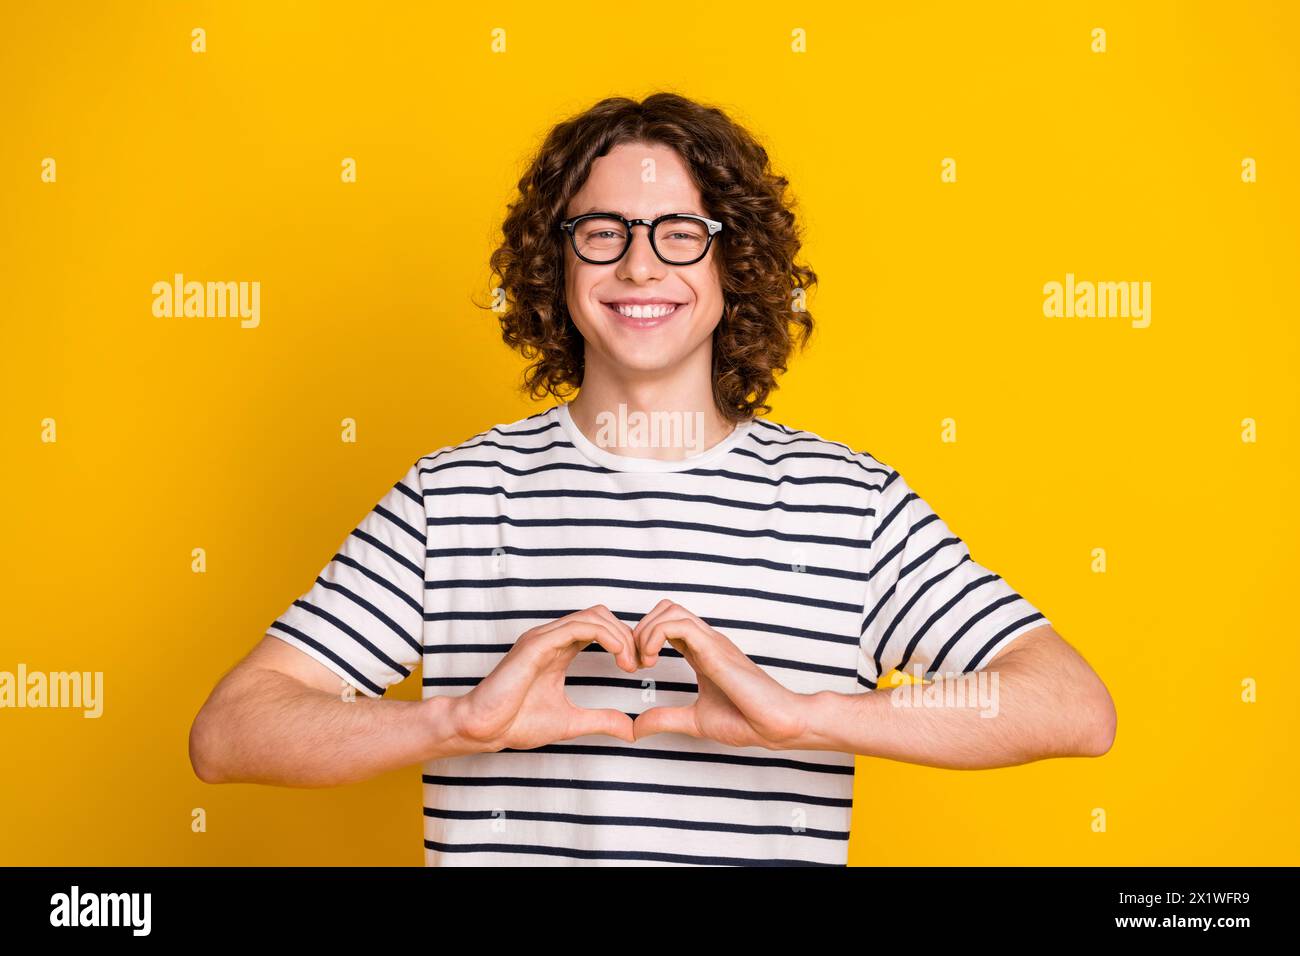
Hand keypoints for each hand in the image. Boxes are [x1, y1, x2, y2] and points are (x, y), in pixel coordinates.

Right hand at [449, 605, 638, 751]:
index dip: (625, 642)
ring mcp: (543, 638)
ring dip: (620, 635)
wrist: (482, 729)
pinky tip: (618, 655)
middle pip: (601, 615)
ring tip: (630, 663)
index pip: (600, 629)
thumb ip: (600, 721)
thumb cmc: (515, 723)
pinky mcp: (536, 644)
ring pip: (593, 616)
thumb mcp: (570, 722)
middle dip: (627, 635)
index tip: (638, 668)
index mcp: (559, 651)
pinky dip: (604, 635)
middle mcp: (552, 638)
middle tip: (640, 664)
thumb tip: (630, 729)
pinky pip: (577, 626)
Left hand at [630, 599, 810, 748]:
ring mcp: (711, 642)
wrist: (777, 725)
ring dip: (644, 632)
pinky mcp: (715, 649)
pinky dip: (654, 637)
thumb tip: (635, 729)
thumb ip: (665, 719)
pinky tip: (652, 663)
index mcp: (701, 653)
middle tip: (633, 664)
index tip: (634, 669)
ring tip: (643, 663)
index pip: (665, 625)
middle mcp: (706, 641)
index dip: (642, 639)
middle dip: (638, 630)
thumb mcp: (694, 720)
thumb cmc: (747, 720)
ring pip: (668, 609)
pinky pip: (677, 624)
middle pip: (664, 609)